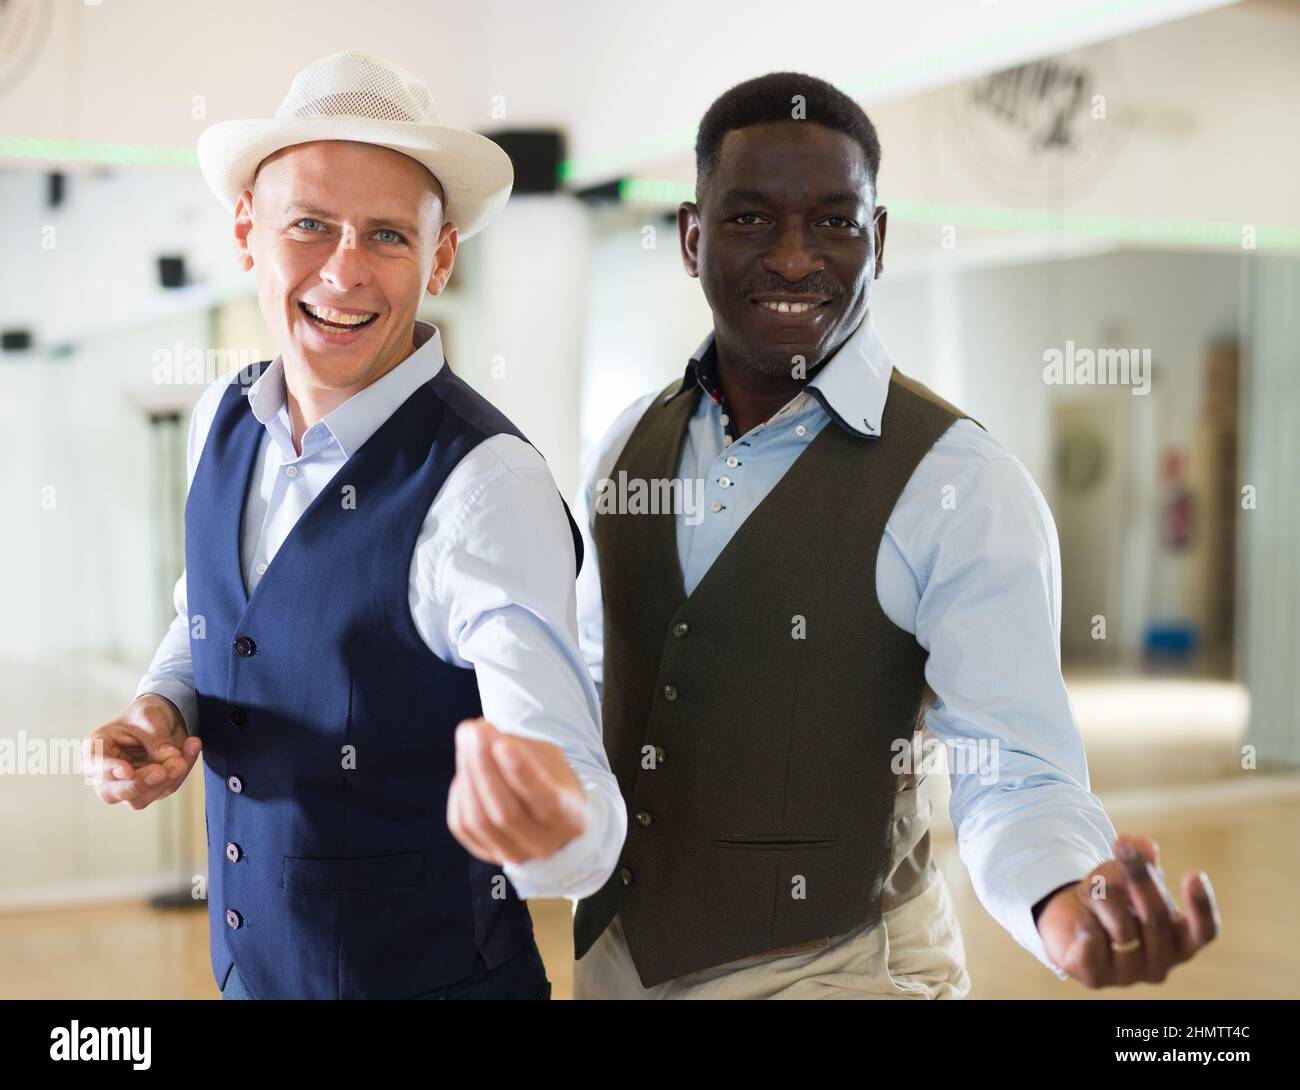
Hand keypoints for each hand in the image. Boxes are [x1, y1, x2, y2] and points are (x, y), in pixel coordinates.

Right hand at [83, 694, 202, 810]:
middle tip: (163, 771)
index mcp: (96, 749)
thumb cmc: (145, 715)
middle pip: (113, 792)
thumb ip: (157, 738)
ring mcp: (128, 785)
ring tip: (186, 752)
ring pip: (141, 798)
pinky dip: (182, 771)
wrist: (162, 719)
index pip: (95, 766)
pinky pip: (166, 787)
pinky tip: (192, 747)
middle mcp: (107, 774)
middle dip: (141, 783)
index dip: (108, 771)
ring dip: (167, 779)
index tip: (127, 771)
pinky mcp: (151, 790)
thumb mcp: (150, 716)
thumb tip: (170, 759)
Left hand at [446, 717, 586, 865]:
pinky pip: (461, 825)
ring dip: (467, 775)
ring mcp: (514, 855)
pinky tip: (466, 770)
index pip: (546, 801)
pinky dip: (460, 793)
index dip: (523, 773)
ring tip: (466, 740)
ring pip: (478, 821)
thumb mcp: (550, 758)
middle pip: (505, 813)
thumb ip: (521, 746)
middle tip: (473, 731)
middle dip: (485, 767)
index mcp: (571, 819)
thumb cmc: (551, 779)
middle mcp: (544, 845)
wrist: (548, 816)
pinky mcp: (486, 853)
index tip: (504, 744)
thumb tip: (481, 732)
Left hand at [1035, 834, 1219, 986]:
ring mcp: (1129, 975)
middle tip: (1123, 845)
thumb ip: (1139, 862)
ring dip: (1103, 897)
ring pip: (1123, 930)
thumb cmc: (1110, 900)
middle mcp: (1161, 963)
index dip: (1202, 907)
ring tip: (1093, 887)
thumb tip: (1145, 845)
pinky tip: (1081, 917)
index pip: (1204, 931)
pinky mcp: (1096, 977)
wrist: (1069, 924)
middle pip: (1158, 919)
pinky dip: (1085, 919)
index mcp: (1180, 941)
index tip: (1195, 875)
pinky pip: (1092, 942)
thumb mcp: (1123, 875)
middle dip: (1140, 879)